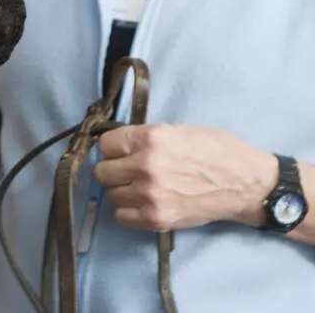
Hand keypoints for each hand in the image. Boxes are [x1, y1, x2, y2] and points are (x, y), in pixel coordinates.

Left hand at [94, 123, 278, 230]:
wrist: (246, 185)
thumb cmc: (217, 152)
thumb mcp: (178, 131)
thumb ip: (145, 138)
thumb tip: (117, 146)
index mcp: (151, 138)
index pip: (105, 144)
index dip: (113, 149)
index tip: (121, 153)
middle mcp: (147, 165)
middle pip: (102, 171)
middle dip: (113, 170)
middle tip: (128, 172)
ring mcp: (151, 194)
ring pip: (111, 194)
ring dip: (122, 191)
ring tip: (140, 188)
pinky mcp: (158, 218)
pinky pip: (121, 216)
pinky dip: (128, 211)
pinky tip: (143, 204)